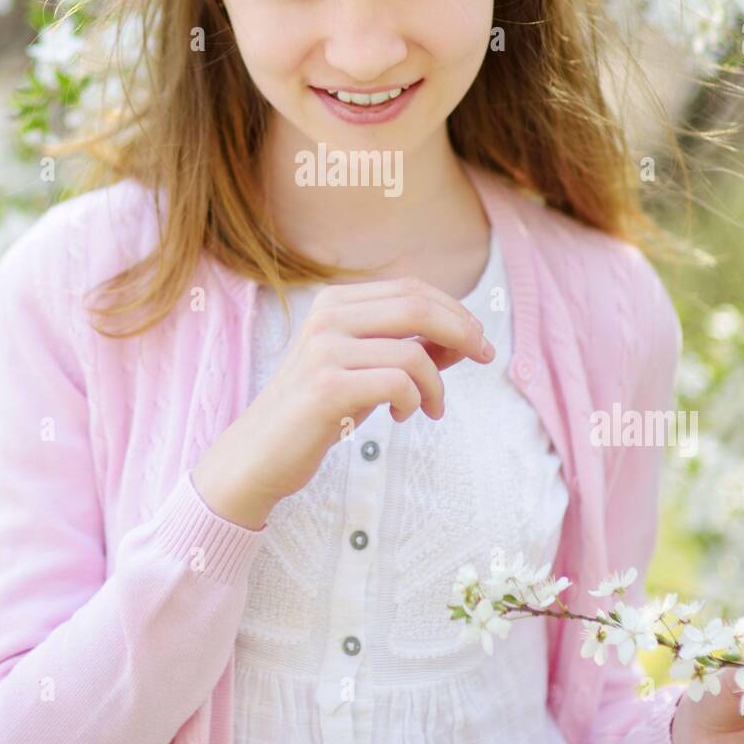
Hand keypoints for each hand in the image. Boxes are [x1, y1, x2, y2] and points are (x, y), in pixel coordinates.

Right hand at [198, 275, 495, 517]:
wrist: (259, 454)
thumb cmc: (317, 411)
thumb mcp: (363, 369)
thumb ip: (407, 348)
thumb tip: (465, 339)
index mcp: (335, 301)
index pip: (412, 289)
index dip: (455, 310)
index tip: (478, 339)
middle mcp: (327, 317)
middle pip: (418, 306)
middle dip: (463, 331)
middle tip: (485, 357)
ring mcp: (324, 351)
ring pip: (413, 352)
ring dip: (437, 385)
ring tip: (431, 408)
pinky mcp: (327, 388)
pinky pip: (398, 384)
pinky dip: (415, 401)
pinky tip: (404, 416)